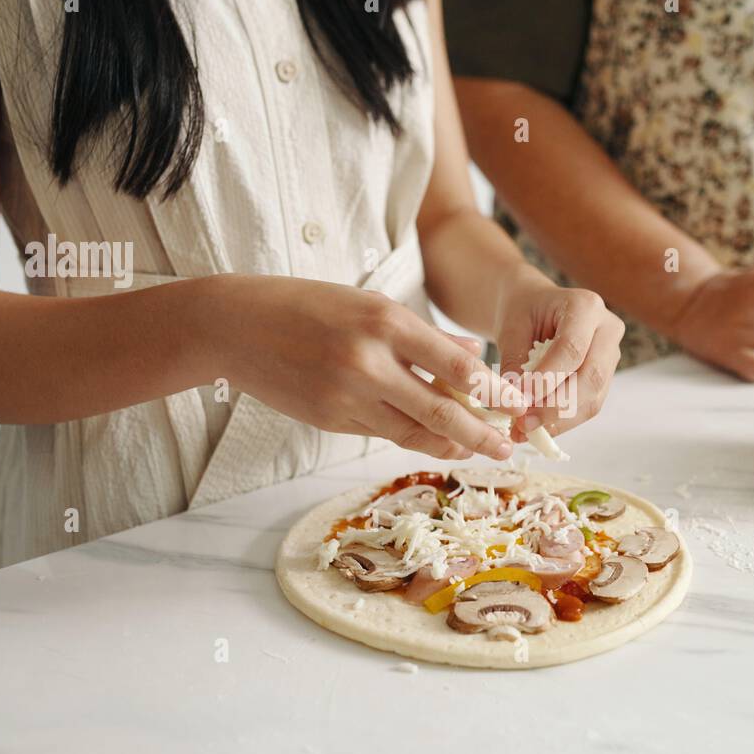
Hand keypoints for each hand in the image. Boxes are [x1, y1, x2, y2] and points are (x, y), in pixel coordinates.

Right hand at [220, 276, 525, 459]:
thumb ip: (424, 336)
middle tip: (508, 448)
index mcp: (386, 322)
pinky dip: (411, 437)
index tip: (517, 404)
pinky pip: (382, 433)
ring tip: (476, 449)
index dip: (493, 391)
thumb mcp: (369, 303)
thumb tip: (474, 354)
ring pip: (413, 432)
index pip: (456, 366)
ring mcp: (347, 396)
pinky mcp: (330, 419)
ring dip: (449, 445)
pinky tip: (433, 441)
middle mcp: (369, 362)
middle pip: (441, 411)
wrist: (235, 326)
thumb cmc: (308, 306)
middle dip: (481, 434)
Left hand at [494, 280, 623, 440]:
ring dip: (560, 420)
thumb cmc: (523, 312)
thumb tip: (516, 404)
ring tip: (527, 430)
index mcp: (585, 306)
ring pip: (594, 397)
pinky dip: (562, 421)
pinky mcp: (605, 378)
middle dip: (557, 405)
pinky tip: (538, 429)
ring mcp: (611, 355)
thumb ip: (515, 363)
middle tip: (525, 423)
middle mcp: (607, 330)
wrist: (535, 308)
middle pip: (591, 376)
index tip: (521, 399)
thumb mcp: (512, 329)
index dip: (547, 378)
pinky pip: (589, 406)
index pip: (572, 349)